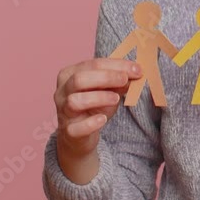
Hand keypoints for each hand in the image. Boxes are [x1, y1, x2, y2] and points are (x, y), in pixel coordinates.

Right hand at [53, 58, 141, 182]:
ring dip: (98, 98)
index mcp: (70, 74)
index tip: (137, 69)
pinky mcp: (68, 131)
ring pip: (75, 101)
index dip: (117, 65)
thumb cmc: (93, 105)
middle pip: (79, 79)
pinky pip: (76, 128)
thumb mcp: (107, 89)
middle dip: (106, 77)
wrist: (80, 135)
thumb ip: (118, 81)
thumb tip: (135, 72)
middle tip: (125, 80)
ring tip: (116, 99)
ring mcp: (63, 112)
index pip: (93, 64)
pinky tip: (102, 119)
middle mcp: (62, 91)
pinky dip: (90, 123)